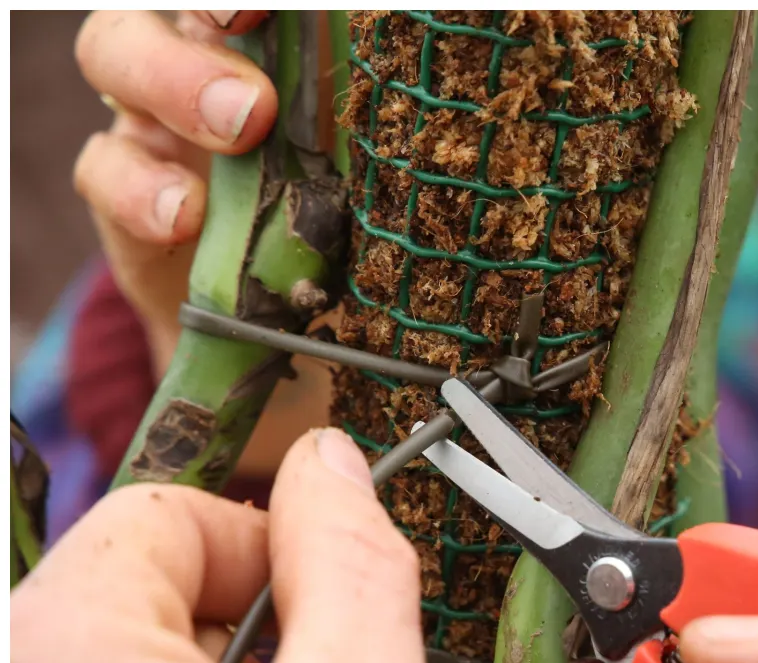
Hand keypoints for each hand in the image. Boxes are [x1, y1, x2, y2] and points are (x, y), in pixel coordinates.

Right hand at [73, 11, 330, 476]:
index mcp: (270, 44)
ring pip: (113, 51)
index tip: (289, 4)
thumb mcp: (369, 180)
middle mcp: (202, 56)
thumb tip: (442, 97)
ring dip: (172, 82)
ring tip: (239, 130)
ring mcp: (152, 114)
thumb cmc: (345, 227)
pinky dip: (140, 190)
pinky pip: (102, 167)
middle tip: (268, 82)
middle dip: (215, 14)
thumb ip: (376, 136)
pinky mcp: (119, 185)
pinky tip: (183, 218)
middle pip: (178, 0)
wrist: (288, 324)